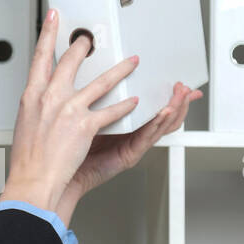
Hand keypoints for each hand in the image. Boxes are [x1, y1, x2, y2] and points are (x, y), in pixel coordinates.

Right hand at [0, 9, 142, 212]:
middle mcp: (50, 97)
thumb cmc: (26, 160)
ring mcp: (69, 109)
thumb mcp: (25, 125)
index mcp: (32, 96)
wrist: (32, 179)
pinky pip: (111, 111)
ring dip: (120, 70)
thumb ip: (37, 107)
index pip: (40, 57)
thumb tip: (41, 101)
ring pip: (101, 82)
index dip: (47, 34)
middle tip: (91, 37)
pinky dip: (125, 107)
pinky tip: (134, 101)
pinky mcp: (85, 124)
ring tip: (130, 62)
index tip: (53, 18)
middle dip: (84, 46)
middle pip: (70, 62)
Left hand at [66, 81, 201, 199]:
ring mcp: (131, 146)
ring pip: (160, 126)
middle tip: (184, 87)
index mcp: (124, 124)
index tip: (176, 81)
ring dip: (173, 109)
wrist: (59, 173)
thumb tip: (92, 69)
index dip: (167, 95)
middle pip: (163, 117)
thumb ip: (94, 95)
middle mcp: (131, 135)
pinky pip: (146, 138)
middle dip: (177, 101)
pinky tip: (163, 113)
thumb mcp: (83, 113)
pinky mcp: (128, 156)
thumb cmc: (66, 147)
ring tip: (180, 96)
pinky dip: (157, 124)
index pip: (152, 107)